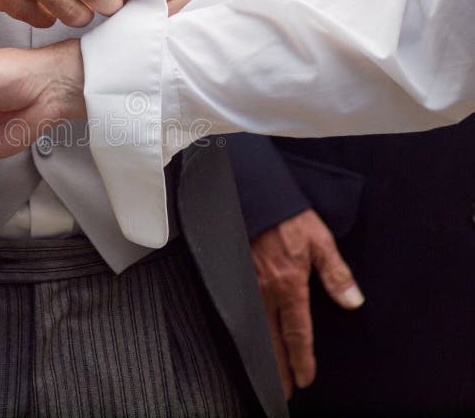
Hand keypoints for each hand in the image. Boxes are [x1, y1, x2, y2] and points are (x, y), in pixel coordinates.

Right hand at [251, 209, 363, 398]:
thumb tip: (352, 300)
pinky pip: (241, 310)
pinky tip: (246, 339)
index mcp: (290, 284)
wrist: (254, 196)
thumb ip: (336, 273)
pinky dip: (244, 330)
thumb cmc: (288, 216)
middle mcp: (266, 290)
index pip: (297, 332)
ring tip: (264, 374)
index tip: (305, 378)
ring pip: (254, 328)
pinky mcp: (235, 274)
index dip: (302, 359)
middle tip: (281, 392)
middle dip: (277, 368)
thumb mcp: (321, 241)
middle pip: (272, 340)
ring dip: (260, 354)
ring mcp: (248, 284)